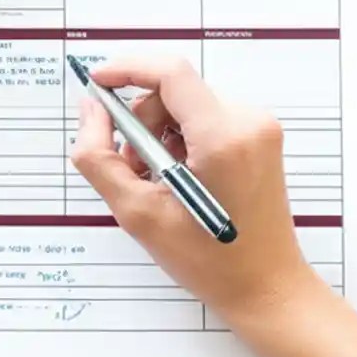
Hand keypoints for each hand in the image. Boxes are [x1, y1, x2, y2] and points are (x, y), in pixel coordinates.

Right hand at [70, 57, 321, 320]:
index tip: (98, 83)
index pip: (171, 73)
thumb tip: (90, 110)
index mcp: (222, 138)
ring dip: (157, 134)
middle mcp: (247, 123)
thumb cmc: (209, 261)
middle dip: (140, 121)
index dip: (127, 69)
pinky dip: (179, 140)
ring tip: (155, 181)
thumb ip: (100, 156)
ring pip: (186, 105)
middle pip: (174, 91)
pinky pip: (204, 118)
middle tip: (130, 167)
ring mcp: (258, 129)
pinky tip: (177, 178)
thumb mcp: (137, 213)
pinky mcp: (258, 137)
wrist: (266, 288)